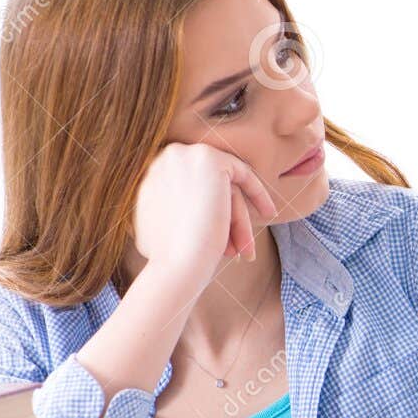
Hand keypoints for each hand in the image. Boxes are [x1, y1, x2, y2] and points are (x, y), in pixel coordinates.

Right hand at [131, 142, 278, 290]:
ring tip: (247, 252)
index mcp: (147, 175)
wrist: (177, 262)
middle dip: (227, 219)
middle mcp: (162, 158)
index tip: (224, 228)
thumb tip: (185, 209)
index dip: (211, 210)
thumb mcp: (159, 226)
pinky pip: (242, 173)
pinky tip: (270, 213)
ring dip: (238, 221)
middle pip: (209, 189)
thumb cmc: (168, 256)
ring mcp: (184, 155)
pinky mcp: (209, 159)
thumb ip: (170, 207)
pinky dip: (257, 193)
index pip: (191, 189)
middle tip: (240, 247)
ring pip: (224, 188)